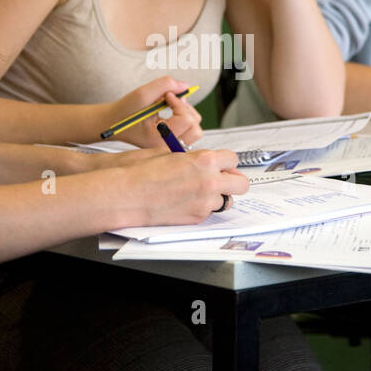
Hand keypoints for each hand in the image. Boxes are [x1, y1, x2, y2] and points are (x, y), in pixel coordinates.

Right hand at [100, 76, 203, 148]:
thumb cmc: (126, 110)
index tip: (166, 95)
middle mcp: (167, 148)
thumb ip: (164, 85)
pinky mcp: (173, 145)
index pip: (186, 120)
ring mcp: (170, 148)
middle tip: (170, 101)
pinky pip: (190, 132)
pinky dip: (185, 120)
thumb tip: (186, 85)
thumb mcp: (141, 94)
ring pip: (195, 130)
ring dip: (186, 114)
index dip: (179, 102)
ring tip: (169, 107)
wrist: (114, 123)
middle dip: (185, 110)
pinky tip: (170, 115)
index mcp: (158, 139)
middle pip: (195, 127)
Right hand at [122, 148, 250, 226]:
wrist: (128, 194)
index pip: (233, 159)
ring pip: (227, 201)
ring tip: (200, 193)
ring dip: (218, 196)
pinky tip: (186, 202)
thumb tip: (204, 161)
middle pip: (241, 184)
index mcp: (205, 160)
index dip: (226, 162)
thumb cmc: (143, 171)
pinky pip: (209, 212)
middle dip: (233, 181)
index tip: (220, 165)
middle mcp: (210, 181)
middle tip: (222, 180)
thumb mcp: (172, 153)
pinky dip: (202, 208)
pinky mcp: (197, 217)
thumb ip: (194, 158)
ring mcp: (205, 202)